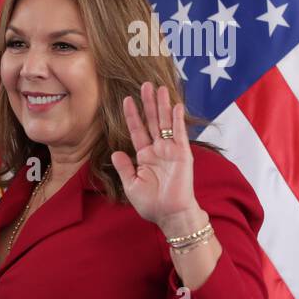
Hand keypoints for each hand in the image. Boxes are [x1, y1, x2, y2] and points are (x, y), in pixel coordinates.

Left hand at [110, 82, 203, 234]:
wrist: (169, 214)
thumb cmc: (151, 203)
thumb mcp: (131, 184)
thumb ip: (124, 167)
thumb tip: (115, 152)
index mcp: (145, 156)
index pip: (137, 130)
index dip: (132, 115)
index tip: (126, 99)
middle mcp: (158, 149)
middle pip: (152, 121)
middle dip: (149, 103)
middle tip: (145, 84)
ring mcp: (171, 150)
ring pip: (166, 123)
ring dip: (163, 105)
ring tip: (159, 87)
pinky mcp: (182, 154)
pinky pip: (180, 134)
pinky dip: (178, 119)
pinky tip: (175, 105)